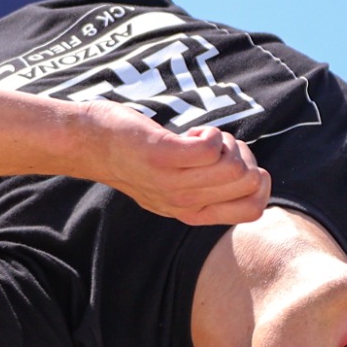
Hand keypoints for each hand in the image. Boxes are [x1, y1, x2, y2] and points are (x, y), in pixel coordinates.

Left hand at [79, 102, 270, 225]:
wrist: (89, 143)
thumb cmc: (136, 157)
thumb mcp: (173, 187)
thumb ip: (206, 189)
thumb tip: (250, 176)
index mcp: (192, 212)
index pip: (254, 211)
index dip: (258, 182)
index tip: (231, 164)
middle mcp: (184, 204)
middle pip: (248, 183)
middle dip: (242, 155)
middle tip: (212, 147)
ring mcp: (172, 182)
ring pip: (234, 166)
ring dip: (224, 142)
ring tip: (197, 139)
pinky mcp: (162, 157)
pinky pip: (210, 148)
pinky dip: (208, 133)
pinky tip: (188, 133)